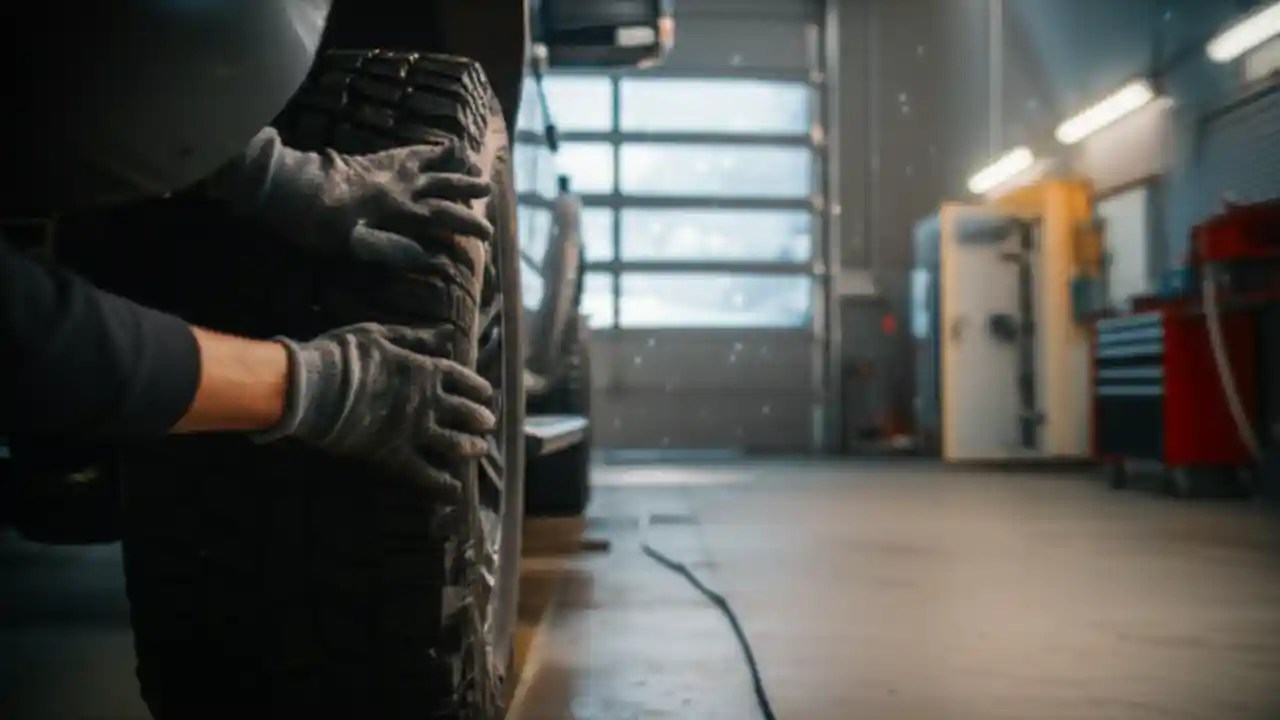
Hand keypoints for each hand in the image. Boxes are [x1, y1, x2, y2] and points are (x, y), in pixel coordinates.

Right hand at [256, 323, 495, 497]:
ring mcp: (414, 431)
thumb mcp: (381, 335)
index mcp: (424, 371)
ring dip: (470, 447)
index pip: (462, 380)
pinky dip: (443, 485)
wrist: (314, 387)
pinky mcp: (395, 455)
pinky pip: (426, 474)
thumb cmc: (343, 355)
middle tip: (488, 425)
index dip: (477, 387)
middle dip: (480, 419)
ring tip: (480, 450)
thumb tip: (447, 332)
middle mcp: (427, 402)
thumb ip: (416, 337)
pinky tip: (456, 492)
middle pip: (464, 412)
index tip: (486, 394)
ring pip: (454, 443)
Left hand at [314, 140, 495, 266]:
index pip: (443, 217)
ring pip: (433, 166)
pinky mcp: (376, 159)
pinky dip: (432, 149)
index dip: (468, 224)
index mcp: (399, 210)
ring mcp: (390, 169)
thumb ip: (394, 250)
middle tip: (489, 196)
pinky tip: (444, 147)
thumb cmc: (318, 224)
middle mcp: (401, 186)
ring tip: (477, 170)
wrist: (291, 185)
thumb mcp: (354, 245)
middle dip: (469, 194)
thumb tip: (432, 258)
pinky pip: (412, 152)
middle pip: (445, 188)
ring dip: (457, 169)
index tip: (487, 234)